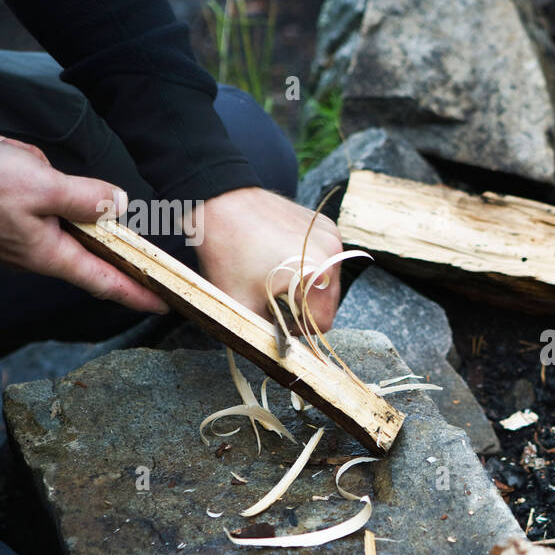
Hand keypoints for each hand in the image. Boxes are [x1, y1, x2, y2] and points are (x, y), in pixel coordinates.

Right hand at [0, 137, 166, 312]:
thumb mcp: (41, 184)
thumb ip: (86, 197)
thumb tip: (119, 205)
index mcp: (51, 254)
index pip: (107, 282)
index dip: (139, 294)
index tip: (166, 304)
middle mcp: (39, 253)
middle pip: (88, 245)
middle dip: (95, 222)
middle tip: (117, 226)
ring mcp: (22, 237)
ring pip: (61, 212)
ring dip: (52, 185)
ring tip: (21, 167)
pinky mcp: (9, 220)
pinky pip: (37, 196)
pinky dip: (33, 176)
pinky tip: (12, 163)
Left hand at [195, 187, 343, 331]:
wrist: (221, 200)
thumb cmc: (227, 251)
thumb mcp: (239, 303)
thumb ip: (263, 334)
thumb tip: (278, 354)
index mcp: (316, 274)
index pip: (322, 324)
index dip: (296, 328)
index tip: (274, 318)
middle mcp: (333, 253)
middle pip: (328, 303)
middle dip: (301, 307)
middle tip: (270, 296)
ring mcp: (331, 236)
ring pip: (326, 282)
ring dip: (305, 287)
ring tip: (275, 274)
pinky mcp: (325, 225)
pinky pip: (323, 259)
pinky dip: (306, 265)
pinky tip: (281, 256)